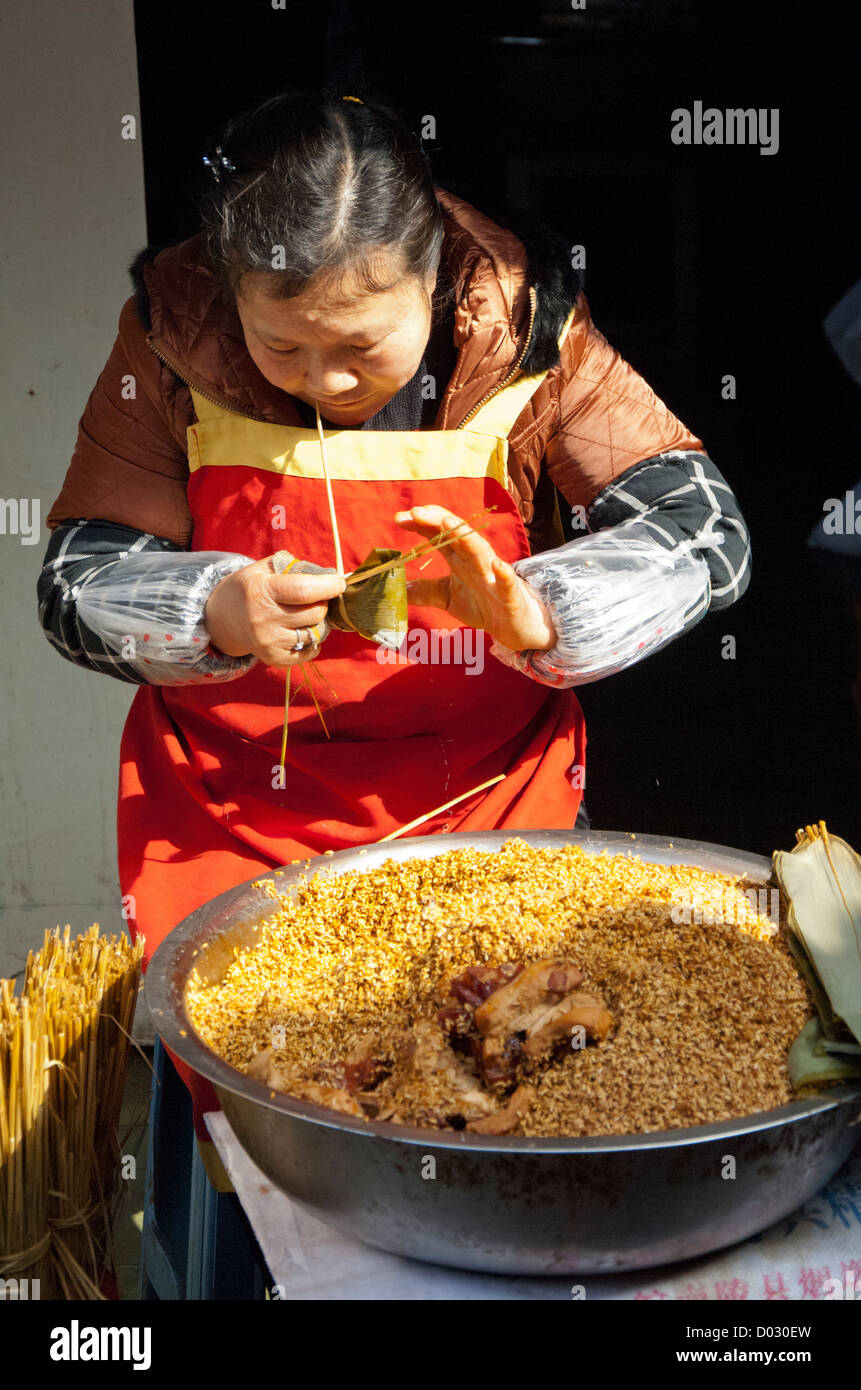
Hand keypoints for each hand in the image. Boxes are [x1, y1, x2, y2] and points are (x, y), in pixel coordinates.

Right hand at [205, 558, 344, 665]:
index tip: (339, 583)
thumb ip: (294, 568)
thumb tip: (330, 574)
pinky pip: (307, 653)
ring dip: (318, 624)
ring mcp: (268, 642)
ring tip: (307, 615)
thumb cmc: (249, 588)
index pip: (304, 591)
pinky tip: (303, 632)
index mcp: (262, 591)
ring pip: (314, 634)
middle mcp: (263, 619)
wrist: (221, 618)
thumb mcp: (263, 569)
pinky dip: (312, 643)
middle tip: (316, 598)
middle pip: (314, 614)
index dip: (328, 586)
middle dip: (322, 603)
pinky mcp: (272, 658)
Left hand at [395, 505, 556, 651]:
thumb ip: (424, 590)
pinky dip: (503, 574)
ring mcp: (494, 575)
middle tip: (414, 512)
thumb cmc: (483, 604)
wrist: (515, 626)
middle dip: (437, 520)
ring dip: (465, 536)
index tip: (399, 518)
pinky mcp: (510, 594)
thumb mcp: (447, 598)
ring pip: (480, 551)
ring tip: (447, 522)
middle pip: (457, 533)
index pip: (440, 532)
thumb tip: (397, 587)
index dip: (420, 523)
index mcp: (461, 558)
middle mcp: (476, 560)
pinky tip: (497, 566)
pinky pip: (507, 582)